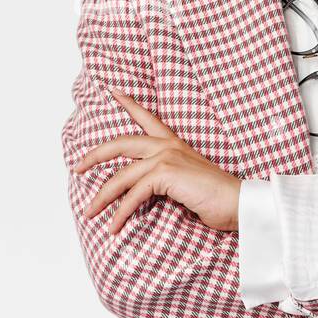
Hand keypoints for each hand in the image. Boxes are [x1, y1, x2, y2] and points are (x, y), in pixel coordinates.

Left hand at [73, 88, 240, 234]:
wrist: (240, 203)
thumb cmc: (217, 199)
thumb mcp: (187, 184)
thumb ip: (165, 181)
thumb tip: (143, 194)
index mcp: (174, 144)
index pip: (147, 118)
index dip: (129, 104)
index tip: (114, 92)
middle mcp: (167, 146)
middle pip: (120, 144)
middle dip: (95, 155)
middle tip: (77, 166)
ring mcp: (165, 157)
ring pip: (121, 176)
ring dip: (102, 197)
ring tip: (89, 212)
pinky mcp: (165, 173)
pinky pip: (133, 194)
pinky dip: (121, 213)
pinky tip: (113, 226)